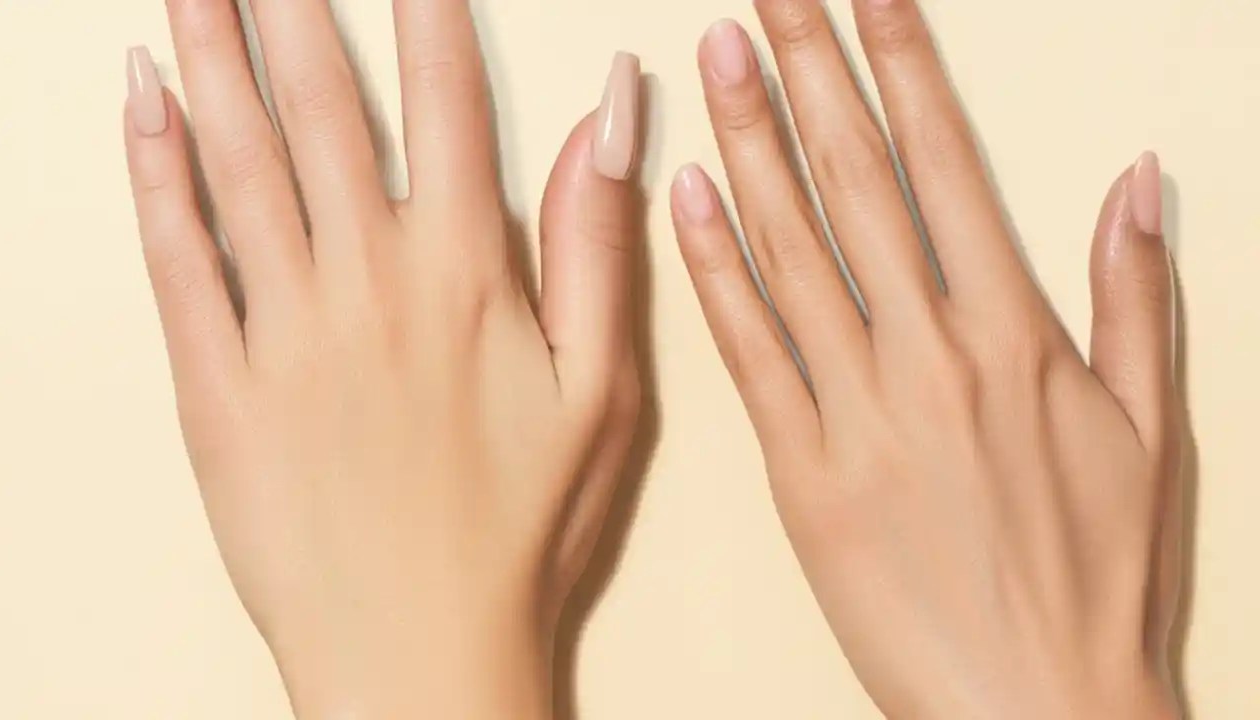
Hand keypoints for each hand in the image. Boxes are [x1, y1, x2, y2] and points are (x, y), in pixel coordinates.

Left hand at [123, 1, 642, 716]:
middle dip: (293, 11)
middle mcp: (366, 282)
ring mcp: (281, 331)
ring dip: (212, 56)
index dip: (423, 15)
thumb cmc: (522, 530)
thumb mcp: (601, 390)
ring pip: (238, 161)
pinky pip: (176, 258)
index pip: (445, 105)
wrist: (418, 653)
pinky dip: (154, 172)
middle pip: (322, 110)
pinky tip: (144, 102)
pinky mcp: (215, 386)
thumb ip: (598, 243)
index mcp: (463, 278)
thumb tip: (613, 113)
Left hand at [672, 1, 1180, 717]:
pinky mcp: (802, 474)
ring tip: (719, 57)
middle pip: (859, 185)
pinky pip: (752, 354)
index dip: (901, 68)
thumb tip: (1135, 182)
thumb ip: (1137, 298)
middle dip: (809, 77)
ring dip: (752, 145)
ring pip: (794, 252)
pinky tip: (687, 199)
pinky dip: (716, 272)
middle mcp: (931, 357)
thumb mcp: (1152, 432)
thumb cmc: (1099, 578)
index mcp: (1017, 336)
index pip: (946, 166)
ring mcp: (859, 413)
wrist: (1035, 705)